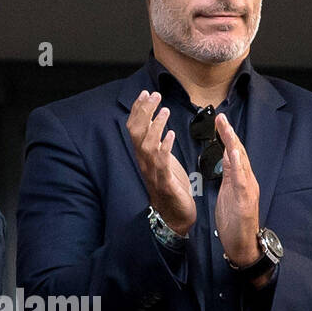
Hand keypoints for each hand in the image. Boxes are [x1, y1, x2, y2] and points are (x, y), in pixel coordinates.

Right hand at [126, 91, 195, 235]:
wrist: (176, 217)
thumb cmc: (172, 189)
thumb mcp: (164, 162)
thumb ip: (159, 144)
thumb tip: (157, 124)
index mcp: (144, 157)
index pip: (135, 129)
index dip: (138, 110)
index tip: (146, 94)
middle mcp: (144, 163)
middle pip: (137, 133)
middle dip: (144, 112)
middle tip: (154, 95)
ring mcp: (153, 173)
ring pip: (147, 145)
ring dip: (155, 126)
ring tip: (164, 111)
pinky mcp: (165, 182)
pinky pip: (161, 162)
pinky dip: (165, 146)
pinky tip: (170, 134)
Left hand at [213, 113, 260, 265]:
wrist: (243, 247)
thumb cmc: (235, 224)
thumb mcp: (229, 195)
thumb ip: (229, 176)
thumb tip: (226, 157)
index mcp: (240, 180)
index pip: (234, 153)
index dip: (227, 137)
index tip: (219, 122)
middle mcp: (246, 181)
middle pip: (239, 153)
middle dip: (230, 134)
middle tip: (220, 117)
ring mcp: (247, 190)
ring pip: (242, 163)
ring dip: (234, 144)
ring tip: (226, 129)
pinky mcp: (245, 201)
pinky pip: (241, 180)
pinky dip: (239, 166)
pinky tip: (234, 154)